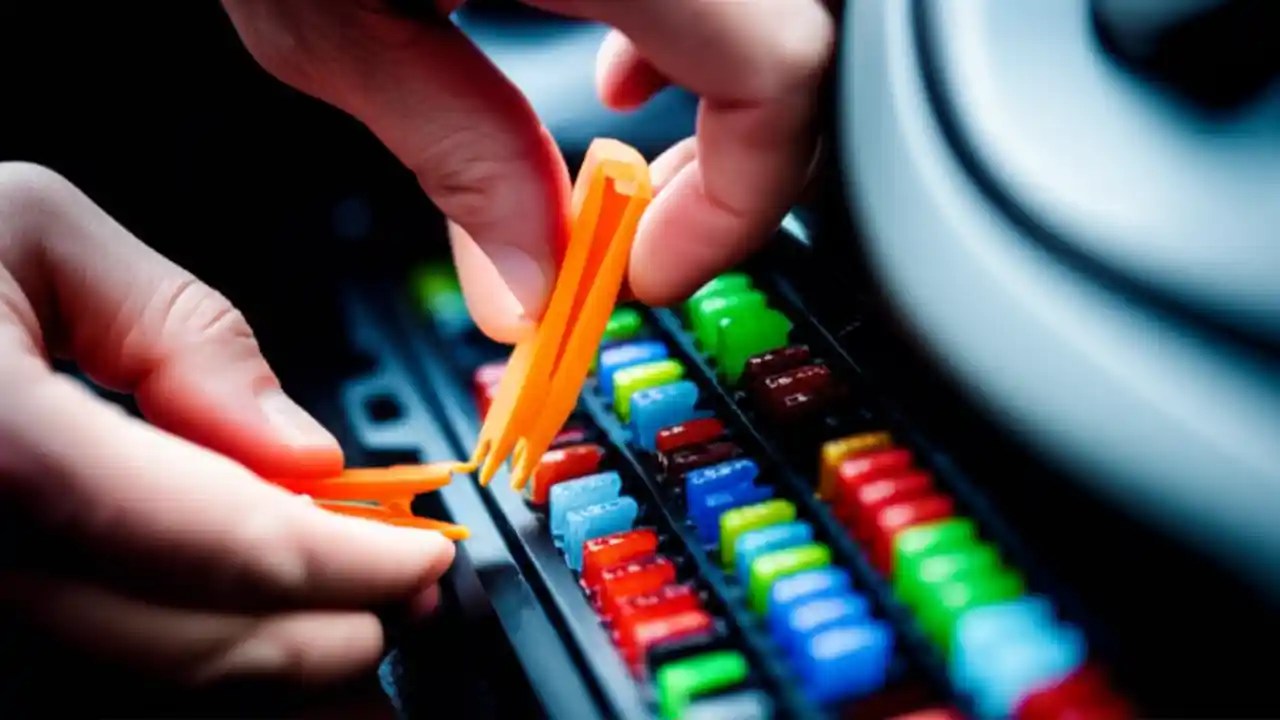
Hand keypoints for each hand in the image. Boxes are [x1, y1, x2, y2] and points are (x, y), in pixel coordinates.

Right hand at [0, 163, 453, 686]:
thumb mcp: (32, 232)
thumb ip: (182, 335)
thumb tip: (298, 450)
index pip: (218, 537)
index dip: (344, 561)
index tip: (420, 553)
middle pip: (183, 639)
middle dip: (319, 632)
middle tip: (405, 600)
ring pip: (134, 685)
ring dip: (261, 676)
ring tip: (352, 644)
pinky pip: (78, 674)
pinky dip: (180, 674)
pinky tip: (247, 654)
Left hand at [221, 0, 833, 342]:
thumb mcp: (327, 5)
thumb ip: (454, 150)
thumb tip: (529, 277)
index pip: (783, 74)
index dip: (737, 203)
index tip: (652, 265)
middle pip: (800, 35)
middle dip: (740, 154)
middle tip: (647, 221)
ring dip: (729, 77)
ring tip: (627, 124)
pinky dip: (699, 8)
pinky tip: (620, 30)